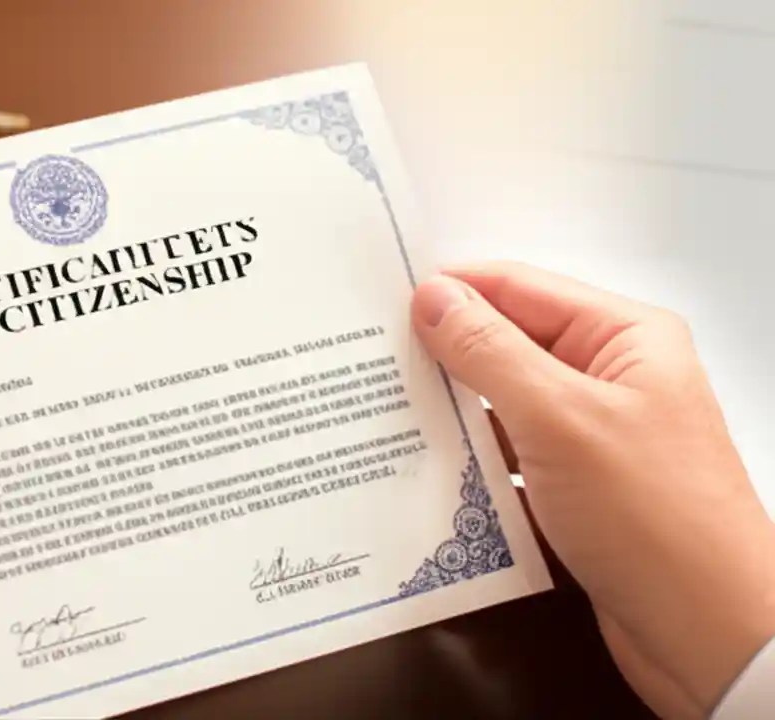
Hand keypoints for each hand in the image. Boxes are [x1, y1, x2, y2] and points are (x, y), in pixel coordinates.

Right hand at [411, 263, 774, 719]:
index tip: (381, 303)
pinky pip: (508, 458)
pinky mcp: (576, 488)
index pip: (519, 288)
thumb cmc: (655, 519)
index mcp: (625, 338)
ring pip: (502, 405)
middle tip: (368, 359)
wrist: (706, 635)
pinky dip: (469, 462)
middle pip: (507, 345)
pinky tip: (422, 468)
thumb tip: (434, 297)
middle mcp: (611, 378)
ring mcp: (593, 436)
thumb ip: (490, 352)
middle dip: (442, 354)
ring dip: (451, 413)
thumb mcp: (560, 419)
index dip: (450, 290)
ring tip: (383, 411)